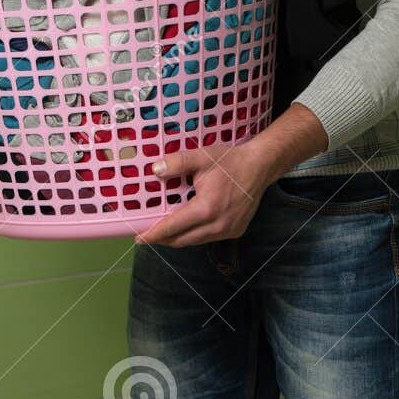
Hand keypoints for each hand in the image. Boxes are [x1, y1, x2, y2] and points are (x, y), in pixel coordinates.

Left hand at [136, 141, 272, 246]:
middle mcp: (218, 225)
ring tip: (164, 233)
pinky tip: (187, 227)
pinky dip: (194, 235)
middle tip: (147, 236)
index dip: (154, 234)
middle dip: (163, 240)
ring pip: (195, 241)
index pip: (174, 227)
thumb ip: (177, 163)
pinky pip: (208, 238)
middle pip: (182, 240)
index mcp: (207, 209)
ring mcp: (228, 231)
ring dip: (178, 238)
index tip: (139, 239)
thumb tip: (155, 170)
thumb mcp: (202, 157)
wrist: (259, 167)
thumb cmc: (230, 161)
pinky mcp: (235, 231)